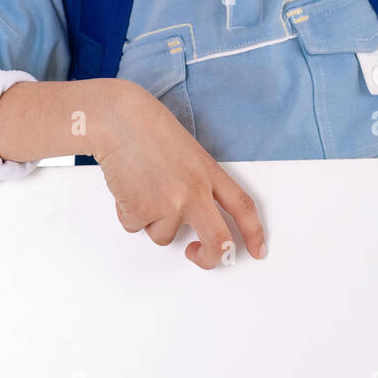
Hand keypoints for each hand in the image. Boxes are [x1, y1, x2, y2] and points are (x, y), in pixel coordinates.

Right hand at [93, 78, 266, 269]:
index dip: (254, 232)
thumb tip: (190, 215)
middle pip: (217, 240)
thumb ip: (195, 182)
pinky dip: (127, 213)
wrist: (119, 118)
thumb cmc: (147, 127)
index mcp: (209, 172)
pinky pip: (135, 227)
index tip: (258, 250)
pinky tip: (126, 185)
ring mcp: (170, 204)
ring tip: (142, 185)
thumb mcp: (187, 152)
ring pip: (163, 236)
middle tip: (197, 255)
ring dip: (150, 220)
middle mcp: (195, 191)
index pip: (242, 206)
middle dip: (209, 258)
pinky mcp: (142, 212)